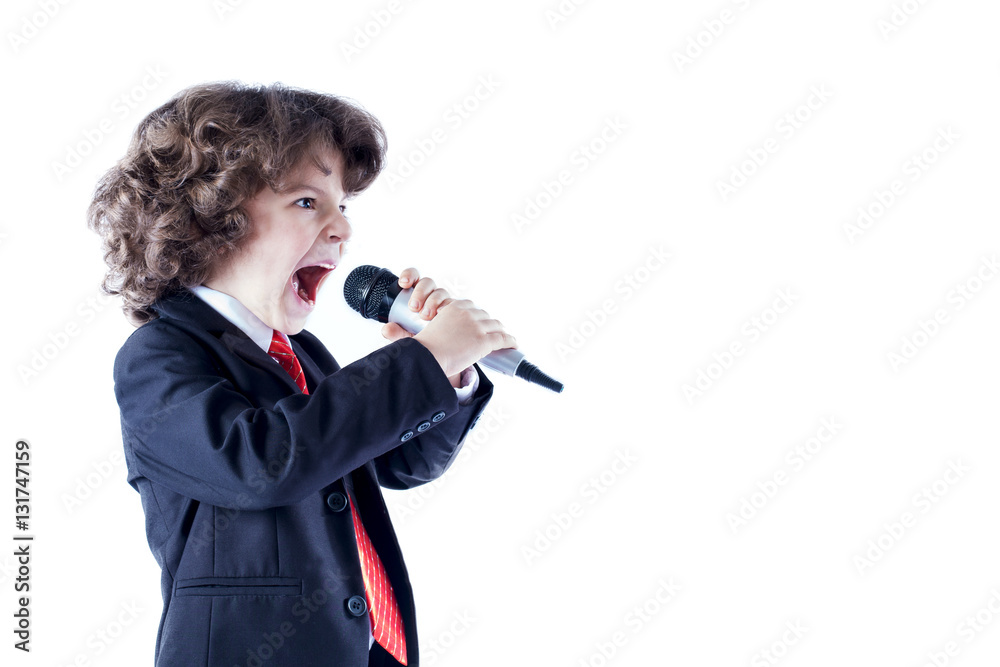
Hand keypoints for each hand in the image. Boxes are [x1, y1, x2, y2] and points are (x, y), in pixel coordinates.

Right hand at [380, 267, 516, 382]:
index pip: (470, 308)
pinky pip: (502, 338)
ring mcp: (477, 326)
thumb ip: (402, 332)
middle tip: (491, 332)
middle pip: (484, 315)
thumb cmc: (421, 350)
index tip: (477, 324)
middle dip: (488, 323)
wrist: (428, 359)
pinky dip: (509, 341)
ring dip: (500, 331)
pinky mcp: (485, 339)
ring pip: (495, 325)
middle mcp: (466, 313)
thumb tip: (386, 329)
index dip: (475, 317)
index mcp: (451, 308)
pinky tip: (512, 344)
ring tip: (504, 338)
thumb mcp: (414, 336)